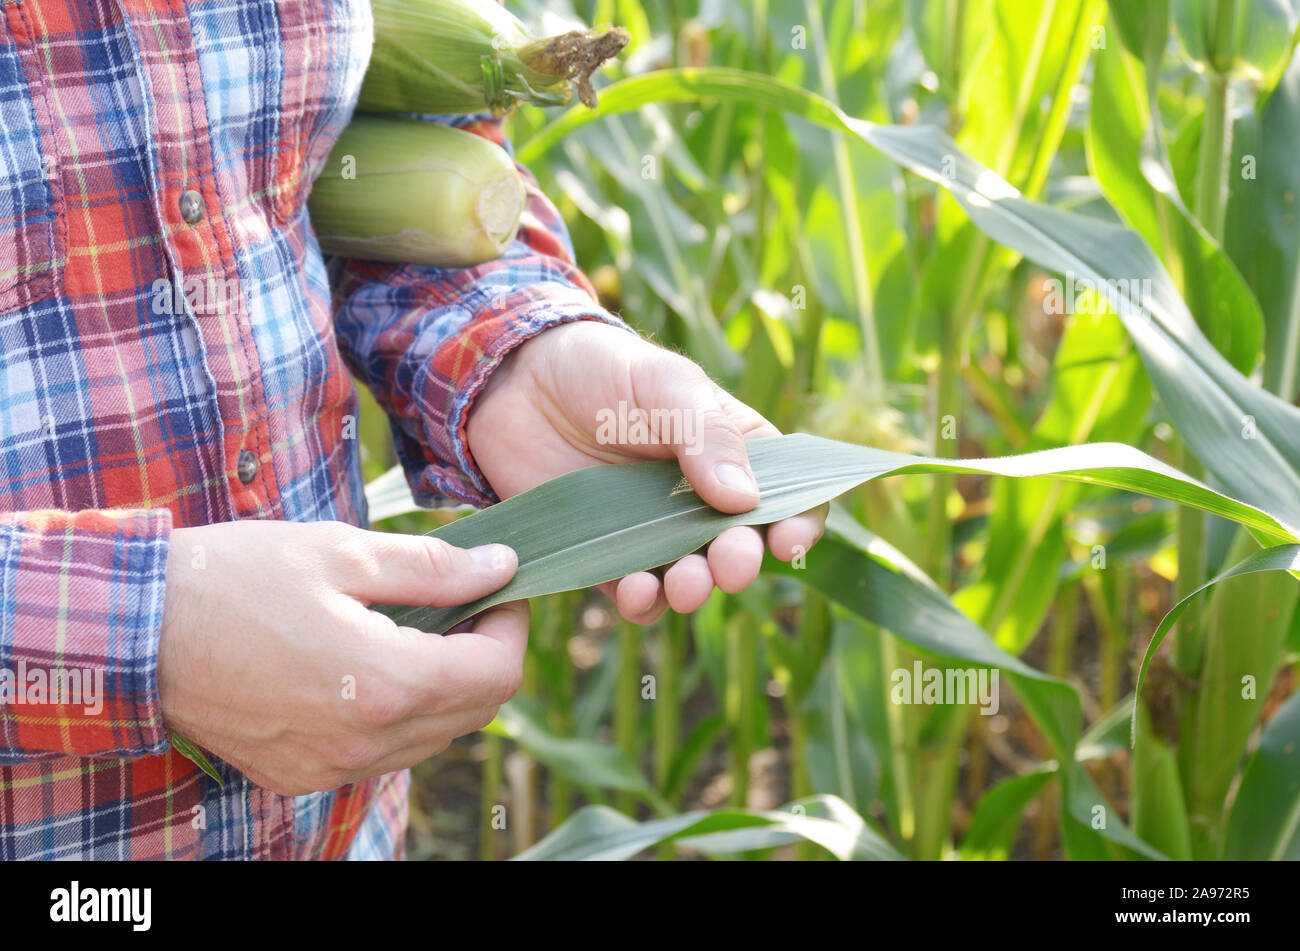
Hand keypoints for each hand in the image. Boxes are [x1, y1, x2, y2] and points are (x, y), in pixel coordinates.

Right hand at [158, 520, 525, 794]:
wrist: (132, 632)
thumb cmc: (235, 578)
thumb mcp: (342, 553)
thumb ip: (435, 568)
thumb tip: (505, 566)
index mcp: (385, 685)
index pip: (496, 673)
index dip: (511, 624)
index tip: (500, 586)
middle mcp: (365, 744)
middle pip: (475, 712)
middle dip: (485, 654)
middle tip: (466, 601)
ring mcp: (331, 768)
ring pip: (433, 737)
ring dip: (445, 686)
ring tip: (417, 628)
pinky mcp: (300, 775)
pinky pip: (382, 753)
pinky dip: (399, 713)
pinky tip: (372, 664)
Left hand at [466, 321, 826, 622]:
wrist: (514, 383)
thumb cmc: (600, 368)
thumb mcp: (663, 383)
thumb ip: (707, 435)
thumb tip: (746, 500)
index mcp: (733, 449)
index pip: (788, 493)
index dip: (798, 522)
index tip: (787, 540)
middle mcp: (701, 497)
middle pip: (741, 545)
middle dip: (740, 562)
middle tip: (728, 563)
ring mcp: (655, 529)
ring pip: (692, 577)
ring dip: (695, 589)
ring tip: (685, 584)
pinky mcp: (608, 553)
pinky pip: (636, 592)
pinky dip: (643, 602)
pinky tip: (637, 592)